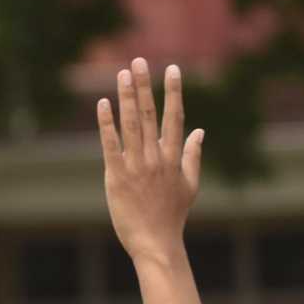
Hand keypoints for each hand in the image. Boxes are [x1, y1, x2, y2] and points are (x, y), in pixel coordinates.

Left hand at [99, 59, 200, 261]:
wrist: (155, 242)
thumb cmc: (172, 215)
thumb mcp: (190, 185)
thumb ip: (193, 155)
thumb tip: (200, 131)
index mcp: (174, 157)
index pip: (175, 117)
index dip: (173, 92)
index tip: (172, 69)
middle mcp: (156, 157)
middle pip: (149, 114)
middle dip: (144, 86)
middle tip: (138, 61)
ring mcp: (136, 166)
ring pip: (130, 125)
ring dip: (126, 97)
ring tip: (122, 73)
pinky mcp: (117, 177)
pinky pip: (110, 145)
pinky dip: (106, 124)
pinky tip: (103, 104)